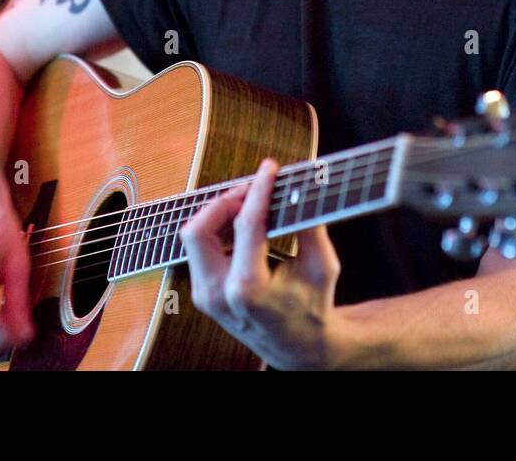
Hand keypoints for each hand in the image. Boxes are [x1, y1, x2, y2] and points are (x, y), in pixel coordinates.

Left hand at [180, 158, 343, 369]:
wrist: (298, 347)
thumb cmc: (313, 306)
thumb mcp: (322, 265)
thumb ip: (310, 224)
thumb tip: (300, 185)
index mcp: (249, 288)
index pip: (246, 223)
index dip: (259, 189)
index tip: (269, 168)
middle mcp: (219, 293)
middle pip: (199, 228)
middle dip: (225, 201)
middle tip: (252, 191)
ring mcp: (206, 296)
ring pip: (193, 237)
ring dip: (218, 215)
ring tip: (249, 207)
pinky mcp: (202, 293)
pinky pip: (198, 250)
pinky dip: (216, 230)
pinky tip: (241, 224)